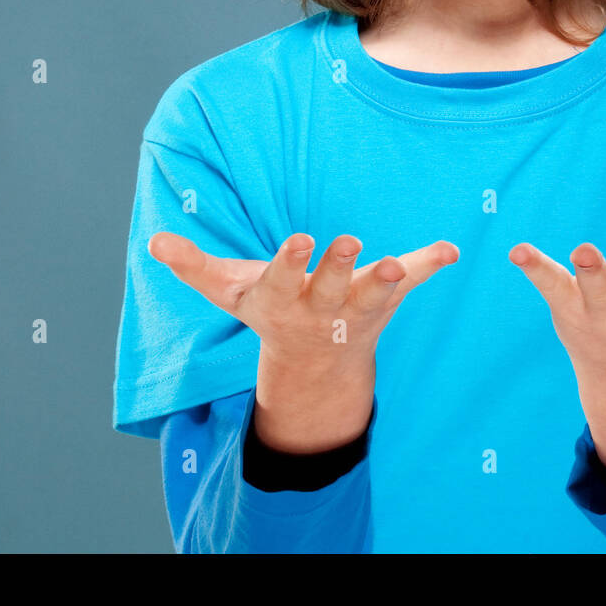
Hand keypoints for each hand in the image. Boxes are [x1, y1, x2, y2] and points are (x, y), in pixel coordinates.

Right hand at [148, 230, 458, 370]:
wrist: (313, 365)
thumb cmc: (268, 311)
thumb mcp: (229, 293)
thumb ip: (193, 266)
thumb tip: (155, 242)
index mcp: (284, 302)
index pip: (284, 282)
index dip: (290, 263)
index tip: (299, 240)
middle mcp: (322, 309)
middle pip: (332, 289)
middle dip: (341, 268)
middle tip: (351, 242)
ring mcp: (357, 309)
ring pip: (375, 296)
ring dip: (390, 281)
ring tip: (402, 265)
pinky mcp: (386, 300)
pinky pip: (413, 281)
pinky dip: (430, 265)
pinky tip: (450, 250)